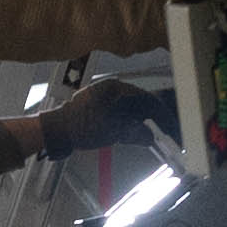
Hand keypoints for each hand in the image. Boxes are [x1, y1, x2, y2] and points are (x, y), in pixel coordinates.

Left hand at [39, 77, 176, 158]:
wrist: (55, 131)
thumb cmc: (81, 127)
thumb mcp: (112, 132)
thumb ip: (134, 133)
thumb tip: (150, 137)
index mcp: (117, 88)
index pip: (148, 100)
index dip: (163, 116)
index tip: (171, 130)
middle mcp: (113, 89)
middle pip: (142, 104)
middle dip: (155, 120)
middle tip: (166, 134)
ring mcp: (105, 98)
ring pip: (132, 110)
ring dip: (142, 124)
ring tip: (152, 137)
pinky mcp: (99, 108)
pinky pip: (122, 114)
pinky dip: (130, 125)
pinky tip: (134, 135)